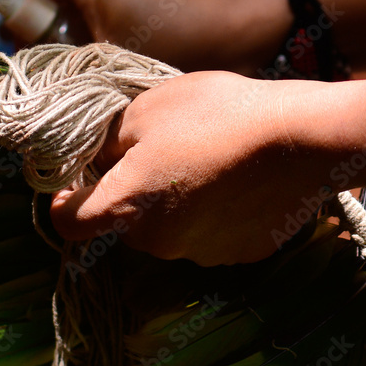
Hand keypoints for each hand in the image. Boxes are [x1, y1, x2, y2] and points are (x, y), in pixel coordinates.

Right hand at [0, 0, 289, 72]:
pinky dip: (86, 35)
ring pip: (72, 2)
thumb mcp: (110, 58)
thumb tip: (36, 84)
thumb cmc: (173, 41)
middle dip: (27, 20)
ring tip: (60, 72)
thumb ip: (67, 67)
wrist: (233, 35)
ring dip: (58, 33)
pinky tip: (92, 69)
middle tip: (24, 57)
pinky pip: (98, 11)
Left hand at [49, 71, 331, 264]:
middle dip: (132, 193)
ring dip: (175, 205)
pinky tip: (237, 182)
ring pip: (169, 231)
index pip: (67, 223)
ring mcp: (199, 255)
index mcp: (126, 207)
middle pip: (125, 223)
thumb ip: (106, 140)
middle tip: (161, 152)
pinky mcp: (238, 256)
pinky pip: (211, 237)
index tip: (77, 180)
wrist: (301, 140)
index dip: (64, 200)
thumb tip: (94, 161)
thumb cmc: (216, 114)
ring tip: (208, 163)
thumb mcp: (147, 109)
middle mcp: (156, 243)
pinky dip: (214, 216)